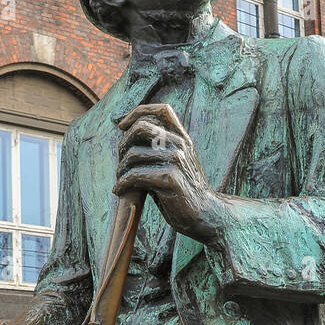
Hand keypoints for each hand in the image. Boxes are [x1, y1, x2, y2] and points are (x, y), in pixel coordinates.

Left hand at [114, 103, 220, 242]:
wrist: (205, 214)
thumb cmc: (183, 192)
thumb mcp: (174, 164)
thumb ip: (157, 149)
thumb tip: (126, 138)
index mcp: (182, 138)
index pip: (161, 110)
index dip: (137, 112)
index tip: (122, 126)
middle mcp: (180, 144)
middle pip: (141, 127)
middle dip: (123, 144)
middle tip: (120, 162)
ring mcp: (175, 160)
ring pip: (133, 154)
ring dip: (120, 170)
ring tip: (120, 180)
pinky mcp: (169, 179)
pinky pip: (135, 175)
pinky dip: (122, 183)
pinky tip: (119, 190)